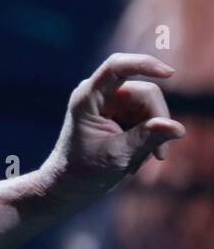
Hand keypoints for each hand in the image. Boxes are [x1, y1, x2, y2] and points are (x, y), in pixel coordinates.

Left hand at [39, 53, 186, 207]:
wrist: (71, 185)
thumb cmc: (84, 171)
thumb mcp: (117, 156)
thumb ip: (146, 138)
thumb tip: (176, 127)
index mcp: (88, 98)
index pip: (116, 67)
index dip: (143, 64)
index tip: (168, 73)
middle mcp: (100, 94)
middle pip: (147, 93)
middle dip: (158, 122)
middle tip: (160, 155)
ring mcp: (112, 103)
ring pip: (153, 108)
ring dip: (153, 135)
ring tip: (138, 160)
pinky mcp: (123, 114)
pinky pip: (151, 119)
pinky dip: (150, 139)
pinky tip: (137, 157)